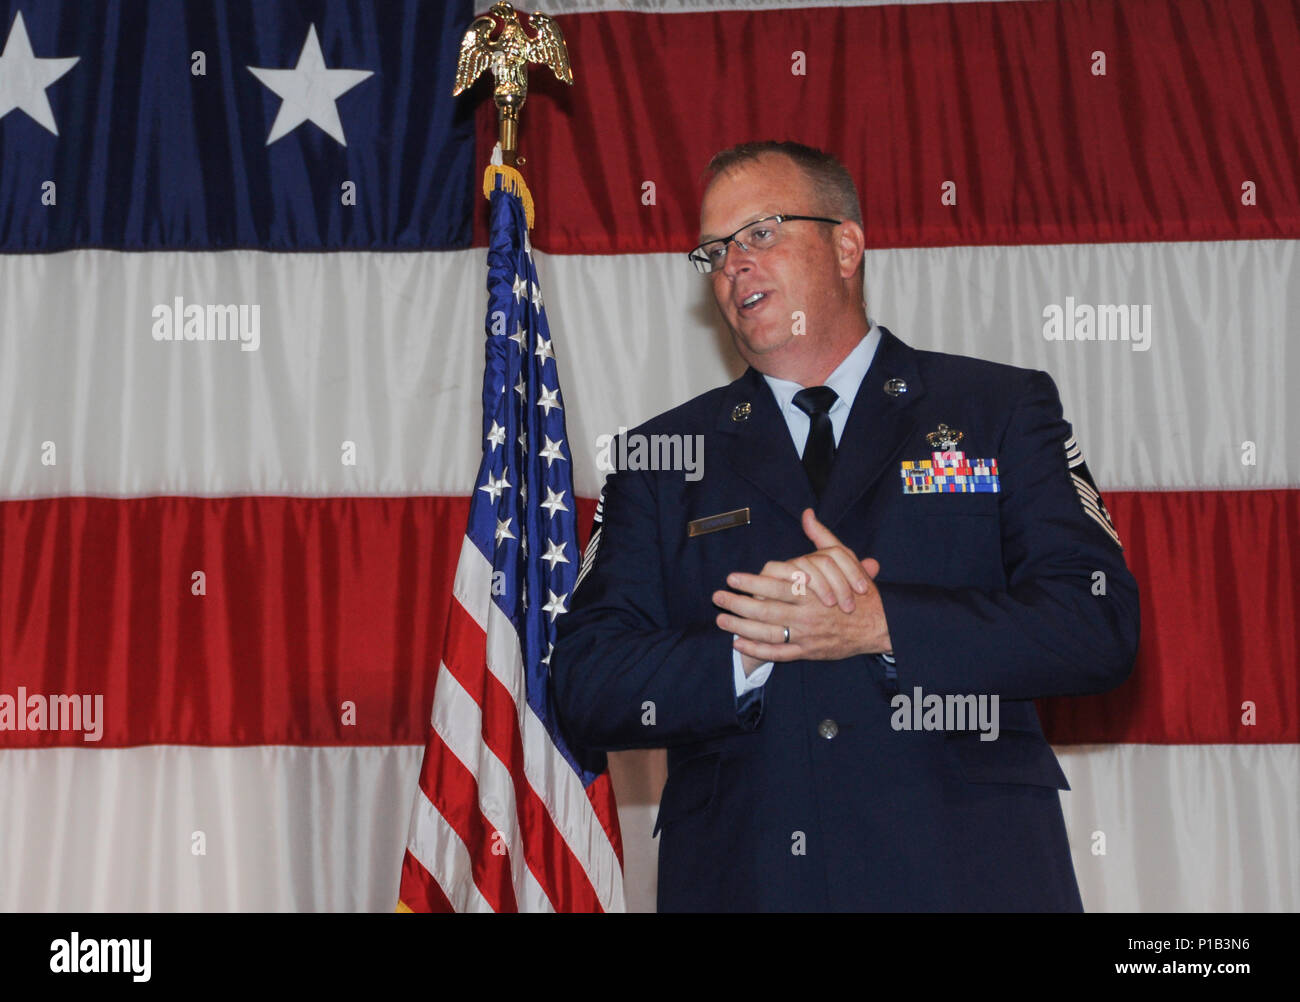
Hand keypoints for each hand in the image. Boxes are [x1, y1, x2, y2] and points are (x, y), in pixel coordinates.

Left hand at [714, 508, 891, 663]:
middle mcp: (806, 614)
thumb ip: (822, 537)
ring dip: (741, 626)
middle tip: (717, 597)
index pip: (776, 585)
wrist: (879, 626)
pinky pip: (778, 652)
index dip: (752, 582)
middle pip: (766, 609)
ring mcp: (806, 635)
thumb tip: (807, 514)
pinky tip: (737, 643)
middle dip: (738, 603)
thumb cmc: (858, 591)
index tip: (732, 578)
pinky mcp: (807, 652)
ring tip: (720, 619)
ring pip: (768, 632)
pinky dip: (757, 649)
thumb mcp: (844, 560)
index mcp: (812, 592)